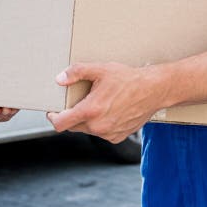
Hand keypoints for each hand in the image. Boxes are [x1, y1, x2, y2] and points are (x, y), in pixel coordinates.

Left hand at [46, 62, 164, 143]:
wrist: (153, 90)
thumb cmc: (128, 79)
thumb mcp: (100, 69)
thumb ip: (77, 72)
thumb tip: (60, 79)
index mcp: (91, 111)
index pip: (61, 124)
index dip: (53, 117)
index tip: (52, 112)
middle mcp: (98, 126)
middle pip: (73, 126)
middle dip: (72, 116)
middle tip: (77, 102)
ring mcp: (108, 134)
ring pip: (87, 129)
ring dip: (87, 120)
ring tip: (97, 103)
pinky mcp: (117, 137)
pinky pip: (101, 133)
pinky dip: (100, 124)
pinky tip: (109, 111)